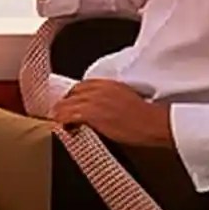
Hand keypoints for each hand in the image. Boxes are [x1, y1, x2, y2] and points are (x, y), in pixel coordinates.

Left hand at [50, 79, 173, 147]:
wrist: (151, 122)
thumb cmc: (144, 114)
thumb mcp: (126, 96)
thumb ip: (110, 96)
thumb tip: (103, 107)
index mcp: (107, 83)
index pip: (81, 86)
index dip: (73, 96)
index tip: (70, 103)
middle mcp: (97, 89)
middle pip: (72, 93)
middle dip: (65, 103)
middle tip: (61, 113)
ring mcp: (92, 101)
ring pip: (67, 104)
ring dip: (60, 113)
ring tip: (57, 121)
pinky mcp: (91, 114)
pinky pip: (68, 115)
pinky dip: (62, 121)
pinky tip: (62, 127)